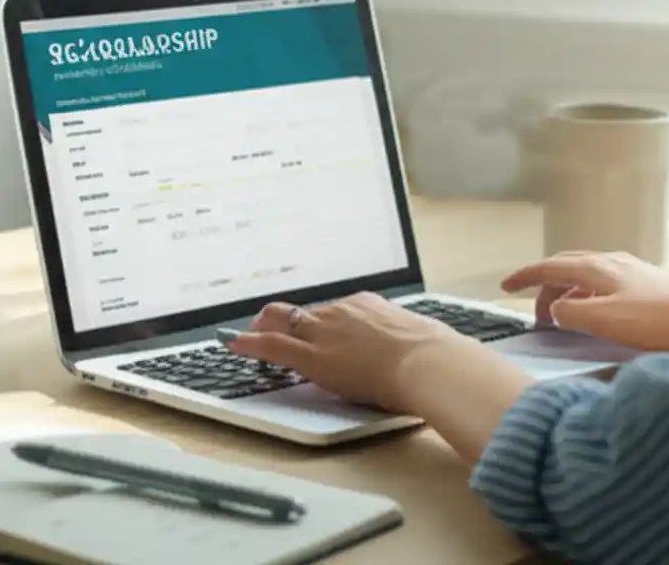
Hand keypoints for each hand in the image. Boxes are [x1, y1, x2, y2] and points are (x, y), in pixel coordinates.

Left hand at [225, 292, 471, 412]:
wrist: (428, 363)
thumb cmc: (434, 357)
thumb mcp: (421, 340)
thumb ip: (407, 342)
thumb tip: (422, 350)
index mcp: (369, 306)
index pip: (333, 310)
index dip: (318, 321)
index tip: (314, 328)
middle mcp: (342, 312)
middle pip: (302, 312)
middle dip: (281, 318)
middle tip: (268, 325)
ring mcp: (325, 331)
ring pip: (283, 323)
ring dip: (263, 330)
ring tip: (246, 337)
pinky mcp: (313, 356)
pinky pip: (272, 345)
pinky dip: (249, 344)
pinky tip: (233, 344)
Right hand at [502, 251, 668, 351]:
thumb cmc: (660, 320)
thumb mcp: (604, 319)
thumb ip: (572, 313)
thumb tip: (557, 309)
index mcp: (598, 267)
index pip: (550, 266)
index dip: (525, 277)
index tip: (506, 286)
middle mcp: (614, 263)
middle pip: (568, 268)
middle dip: (547, 288)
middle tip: (538, 316)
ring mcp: (633, 273)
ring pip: (587, 277)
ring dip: (569, 295)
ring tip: (565, 321)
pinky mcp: (650, 287)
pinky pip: (606, 287)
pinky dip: (589, 299)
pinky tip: (597, 318)